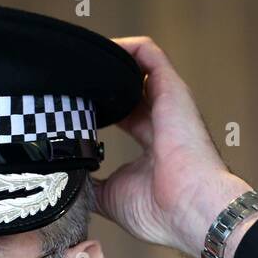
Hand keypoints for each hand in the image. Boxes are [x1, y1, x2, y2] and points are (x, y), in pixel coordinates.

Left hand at [93, 36, 252, 257]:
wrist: (189, 209)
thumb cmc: (160, 211)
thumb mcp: (111, 199)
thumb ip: (91, 186)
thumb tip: (68, 182)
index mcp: (152, 146)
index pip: (124, 116)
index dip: (100, 108)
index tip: (74, 107)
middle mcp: (161, 120)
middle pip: (130, 89)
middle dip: (102, 83)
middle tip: (71, 82)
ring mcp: (168, 103)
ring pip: (138, 67)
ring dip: (110, 60)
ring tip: (79, 60)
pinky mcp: (171, 89)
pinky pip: (148, 53)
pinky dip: (123, 46)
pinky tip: (97, 50)